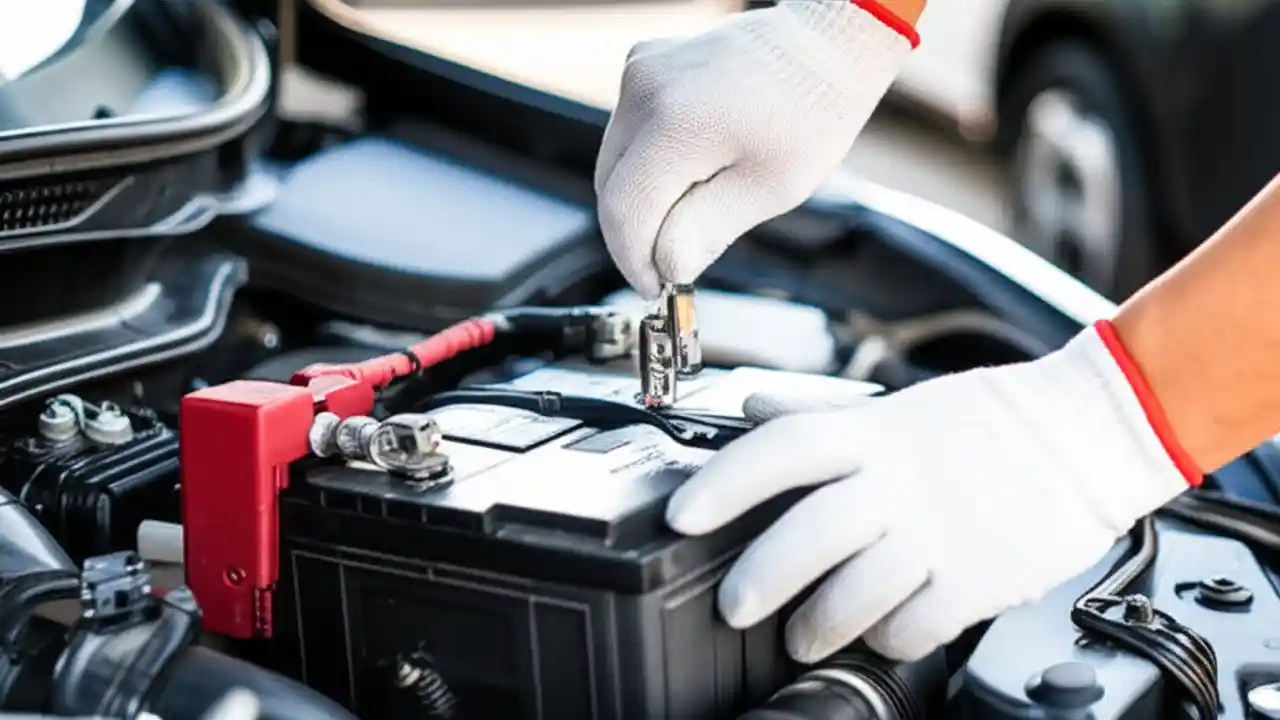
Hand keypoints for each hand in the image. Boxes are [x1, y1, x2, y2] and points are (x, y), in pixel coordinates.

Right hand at [595, 1, 917, 298]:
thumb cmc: (811, 110)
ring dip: (643, 198)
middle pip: (611, 189)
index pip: (624, 212)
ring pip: (614, 163)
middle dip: (637, 234)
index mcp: (676, 124)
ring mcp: (639, 72)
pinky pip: (628, 132)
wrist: (824, 43)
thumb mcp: (770, 188)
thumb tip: (667, 266)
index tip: (657, 287)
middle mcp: (644, 91)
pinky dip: (648, 162)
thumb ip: (707, 229)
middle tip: (674, 264)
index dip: (634, 261)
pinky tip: (694, 166)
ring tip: (697, 208)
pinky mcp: (642, 65)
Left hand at [666, 322, 1196, 661]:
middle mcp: (900, 482)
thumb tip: (751, 410)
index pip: (782, 449)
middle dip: (759, 576)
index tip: (681, 514)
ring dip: (816, 624)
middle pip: (808, 533)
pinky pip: (914, 625)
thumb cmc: (991, 420)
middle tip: (733, 605)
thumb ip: (821, 416)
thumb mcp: (899, 405)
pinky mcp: (980, 580)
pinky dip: (886, 638)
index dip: (723, 482)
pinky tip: (877, 636)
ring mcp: (941, 534)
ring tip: (798, 638)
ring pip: (855, 593)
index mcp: (875, 432)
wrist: (1093, 430)